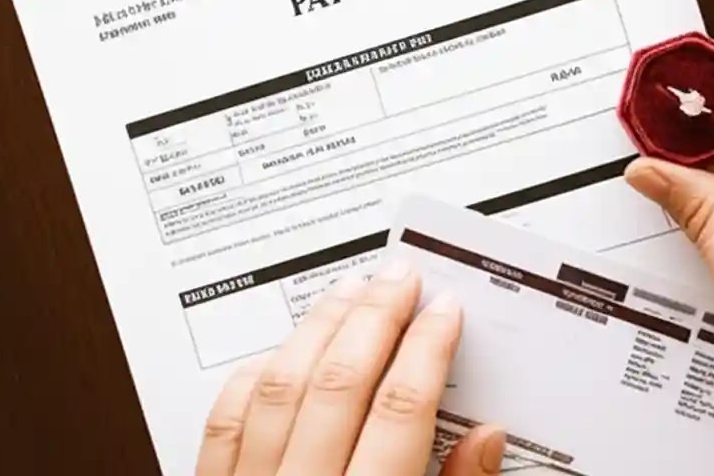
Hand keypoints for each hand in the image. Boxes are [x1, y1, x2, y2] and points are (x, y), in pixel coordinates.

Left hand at [195, 261, 503, 475]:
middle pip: (340, 383)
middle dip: (376, 317)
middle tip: (400, 275)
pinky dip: (256, 377)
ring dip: (319, 329)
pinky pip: (227, 422)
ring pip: (282, 389)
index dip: (427, 348)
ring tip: (348, 291)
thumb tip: (486, 438)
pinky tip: (281, 350)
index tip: (445, 309)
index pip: (402, 409)